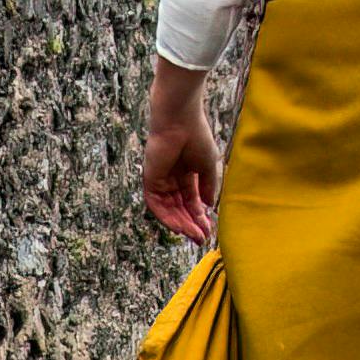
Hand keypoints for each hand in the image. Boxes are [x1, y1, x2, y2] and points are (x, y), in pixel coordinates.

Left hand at [141, 64, 219, 243]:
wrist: (181, 120)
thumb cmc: (197, 137)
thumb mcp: (208, 166)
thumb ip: (208, 187)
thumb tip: (209, 206)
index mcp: (186, 174)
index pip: (192, 201)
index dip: (200, 216)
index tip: (209, 230)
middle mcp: (172, 179)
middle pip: (180, 208)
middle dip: (191, 224)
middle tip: (202, 239)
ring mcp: (160, 180)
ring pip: (169, 210)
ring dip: (181, 224)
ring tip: (194, 236)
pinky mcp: (150, 180)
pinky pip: (156, 205)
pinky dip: (167, 217)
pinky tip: (179, 227)